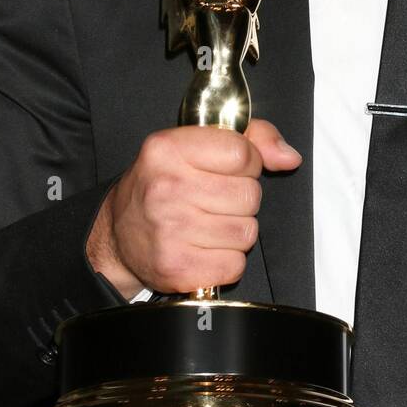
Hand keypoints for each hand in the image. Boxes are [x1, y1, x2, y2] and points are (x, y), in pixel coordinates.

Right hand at [85, 120, 301, 299]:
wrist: (117, 235)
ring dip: (236, 231)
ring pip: (247, 232)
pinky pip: (235, 265)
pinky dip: (227, 260)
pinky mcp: (177, 268)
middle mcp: (165, 188)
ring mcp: (169, 231)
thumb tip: (289, 157)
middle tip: (215, 200)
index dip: (247, 163)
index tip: (231, 169)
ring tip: (208, 224)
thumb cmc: (163, 184)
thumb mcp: (195, 145)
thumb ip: (251, 138)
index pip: (242, 153)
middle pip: (249, 195)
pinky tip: (205, 248)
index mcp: (168, 149)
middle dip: (242, 199)